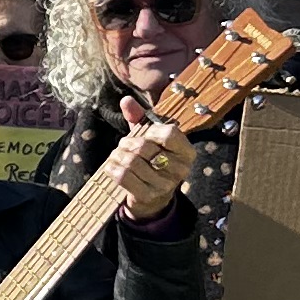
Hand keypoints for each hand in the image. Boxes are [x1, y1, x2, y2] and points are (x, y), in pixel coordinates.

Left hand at [113, 98, 192, 217]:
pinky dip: (112, 168)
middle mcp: (180, 170)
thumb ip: (139, 117)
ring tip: (117, 155)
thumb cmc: (152, 160)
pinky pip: (123, 176)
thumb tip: (126, 100)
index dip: (151, 131)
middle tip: (123, 145)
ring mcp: (165, 185)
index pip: (169, 134)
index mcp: (187, 152)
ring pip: (131, 162)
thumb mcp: (150, 138)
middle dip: (127, 143)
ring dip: (118, 155)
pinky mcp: (148, 196)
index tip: (145, 134)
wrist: (152, 198)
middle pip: (144, 147)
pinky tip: (112, 166)